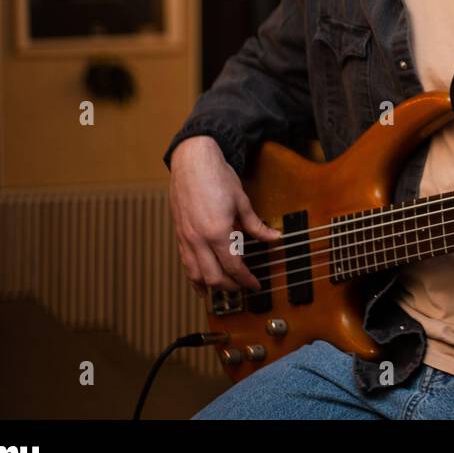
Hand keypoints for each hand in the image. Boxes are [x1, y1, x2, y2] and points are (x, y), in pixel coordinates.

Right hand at [169, 136, 281, 294]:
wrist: (192, 161)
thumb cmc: (216, 177)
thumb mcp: (242, 201)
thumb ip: (256, 225)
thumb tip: (274, 238)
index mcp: (217, 233)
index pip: (234, 267)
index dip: (246, 280)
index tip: (255, 285)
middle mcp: (198, 239)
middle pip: (214, 277)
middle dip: (230, 287)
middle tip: (243, 287)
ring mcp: (186, 238)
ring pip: (195, 274)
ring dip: (210, 286)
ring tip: (223, 291)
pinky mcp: (179, 234)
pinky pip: (185, 262)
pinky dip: (193, 275)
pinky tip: (200, 281)